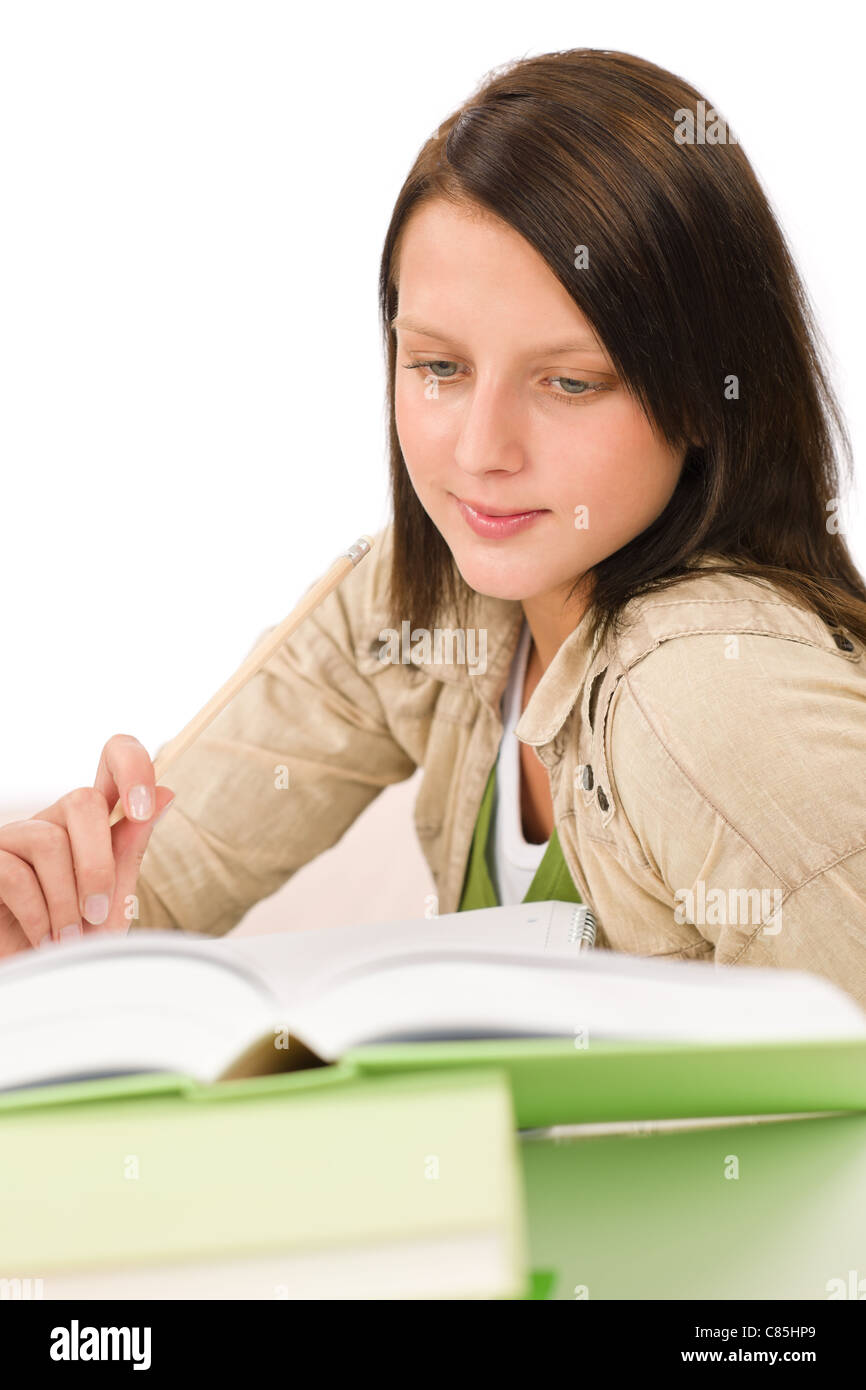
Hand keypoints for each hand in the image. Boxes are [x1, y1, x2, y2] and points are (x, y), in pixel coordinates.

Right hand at [0, 734, 173, 956]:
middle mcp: (54, 822)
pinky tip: (44, 938)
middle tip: (100, 913)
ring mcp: (17, 839)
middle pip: (82, 801)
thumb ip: (131, 849)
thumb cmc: (77, 946)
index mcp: (94, 824)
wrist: (39, 986)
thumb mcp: (113, 899)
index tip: (144, 807)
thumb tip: (167, 792)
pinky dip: (38, 912)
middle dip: (98, 863)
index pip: (113, 760)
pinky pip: (14, 871)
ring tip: (70, 937)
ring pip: (49, 840)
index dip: (131, 765)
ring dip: (66, 899)